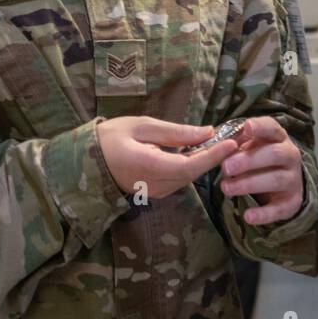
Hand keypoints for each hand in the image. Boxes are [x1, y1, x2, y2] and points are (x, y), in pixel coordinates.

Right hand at [96, 116, 232, 198]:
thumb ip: (175, 132)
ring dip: (206, 162)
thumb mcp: (141, 126)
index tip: (233, 141)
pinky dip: (194, 167)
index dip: (214, 155)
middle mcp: (155, 185)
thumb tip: (207, 132)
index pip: (191, 165)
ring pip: (189, 178)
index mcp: (150, 166)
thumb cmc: (110, 138)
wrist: (83, 163)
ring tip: (222, 142)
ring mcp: (156, 192)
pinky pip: (181, 180)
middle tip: (234, 137)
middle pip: (194, 173)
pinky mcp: (156, 193)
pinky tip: (201, 151)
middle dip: (216, 157)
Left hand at [217, 116, 304, 225]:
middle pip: (275, 154)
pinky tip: (248, 216)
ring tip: (226, 188)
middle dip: (249, 160)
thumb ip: (238, 143)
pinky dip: (264, 214)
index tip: (247, 127)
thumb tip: (221, 143)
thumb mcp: (251, 147)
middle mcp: (290, 155)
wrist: (284, 184)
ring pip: (276, 179)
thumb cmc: (261, 159)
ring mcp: (293, 179)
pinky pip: (279, 208)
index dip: (260, 127)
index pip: (273, 128)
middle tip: (225, 167)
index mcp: (279, 138)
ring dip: (249, 184)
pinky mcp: (291, 202)